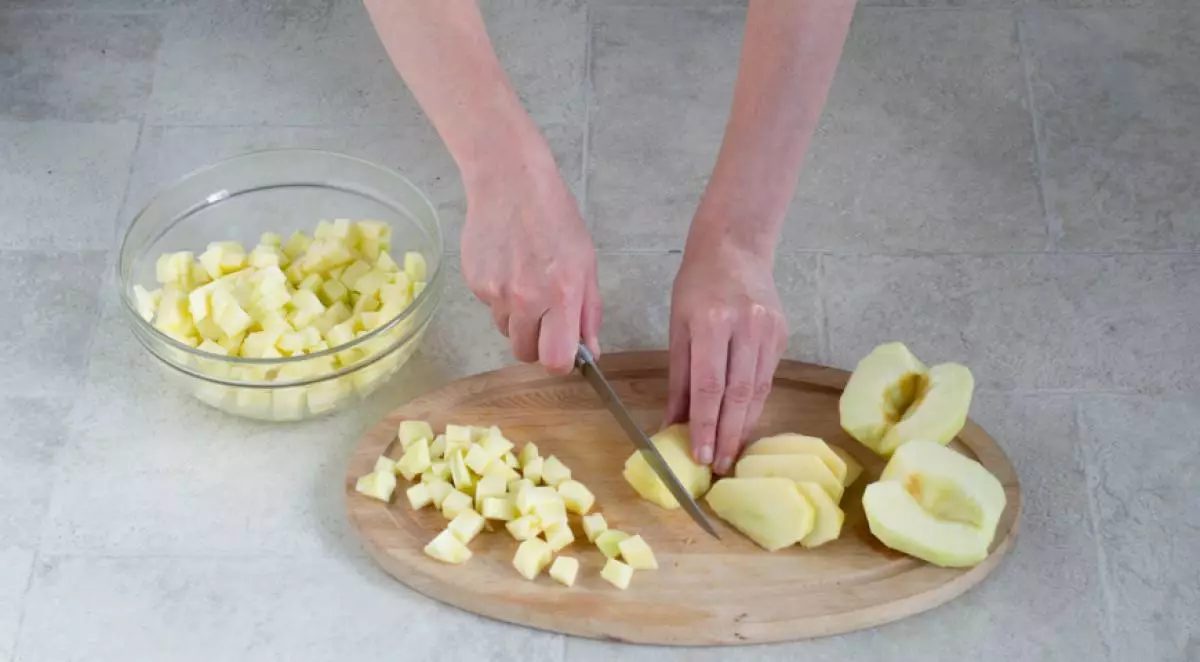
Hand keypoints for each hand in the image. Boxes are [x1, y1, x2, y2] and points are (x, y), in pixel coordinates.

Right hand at [460, 141, 601, 374]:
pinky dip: (499, 296)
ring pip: (506, 330)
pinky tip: (507, 264)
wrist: (509, 182)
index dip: (560, 361)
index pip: (556, 360)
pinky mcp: (474, 283)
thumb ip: (589, 312)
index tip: (563, 349)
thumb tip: (591, 351)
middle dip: (536, 344)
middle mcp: (526, 299)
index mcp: (561, 295)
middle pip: (525, 354)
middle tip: (544, 316)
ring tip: (525, 280)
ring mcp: (496, 293)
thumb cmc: (556, 218)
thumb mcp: (586, 262)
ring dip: (518, 318)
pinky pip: (489, 307)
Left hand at [665, 237, 787, 474]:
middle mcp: (746, 327)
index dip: (706, 425)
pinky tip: (743, 422)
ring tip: (732, 453)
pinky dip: (754, 404)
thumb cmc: (697, 284)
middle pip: (739, 394)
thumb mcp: (678, 326)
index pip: (710, 386)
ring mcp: (769, 331)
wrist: (735, 246)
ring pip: (758, 391)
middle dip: (728, 435)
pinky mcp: (782, 334)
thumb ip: (678, 377)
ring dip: (744, 426)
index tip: (702, 455)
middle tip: (720, 466)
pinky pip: (767, 378)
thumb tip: (673, 422)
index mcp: (713, 322)